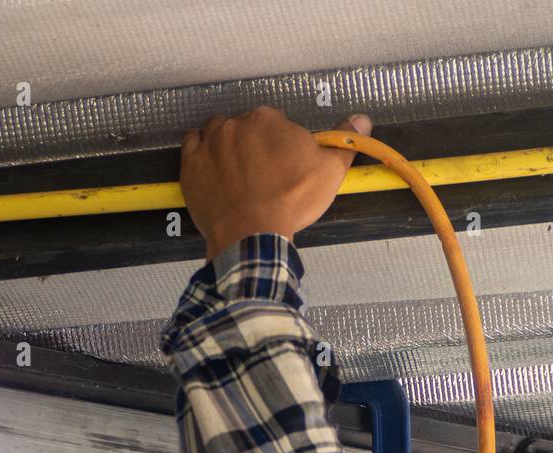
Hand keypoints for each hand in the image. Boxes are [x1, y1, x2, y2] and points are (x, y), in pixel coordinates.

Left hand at [180, 108, 371, 259]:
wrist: (252, 233)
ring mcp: (209, 142)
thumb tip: (361, 119)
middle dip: (253, 144)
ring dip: (225, 144)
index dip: (280, 145)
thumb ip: (344, 140)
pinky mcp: (190, 164)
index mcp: (269, 119)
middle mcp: (236, 123)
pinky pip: (191, 144)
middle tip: (261, 174)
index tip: (282, 165)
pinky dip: (200, 150)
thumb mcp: (329, 172)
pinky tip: (210, 165)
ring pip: (217, 132)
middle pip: (246, 127)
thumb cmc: (291, 201)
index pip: (275, 124)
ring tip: (235, 170)